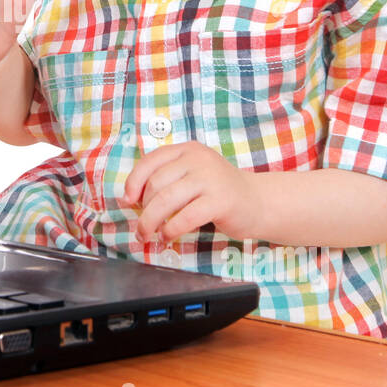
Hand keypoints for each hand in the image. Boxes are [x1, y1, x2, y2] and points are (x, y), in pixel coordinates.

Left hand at [121, 140, 263, 242]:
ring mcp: (210, 179)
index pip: (150, 161)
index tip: (127, 201)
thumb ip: (167, 179)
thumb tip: (131, 198)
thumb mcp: (192, 176)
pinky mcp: (220, 201)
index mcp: (188, 150)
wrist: (259, 202)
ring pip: (165, 201)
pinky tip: (168, 237)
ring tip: (148, 235)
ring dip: (150, 222)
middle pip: (155, 184)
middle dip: (143, 210)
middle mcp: (198, 159)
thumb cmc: (218, 192)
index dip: (133, 182)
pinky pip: (184, 218)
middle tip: (141, 228)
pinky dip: (170, 230)